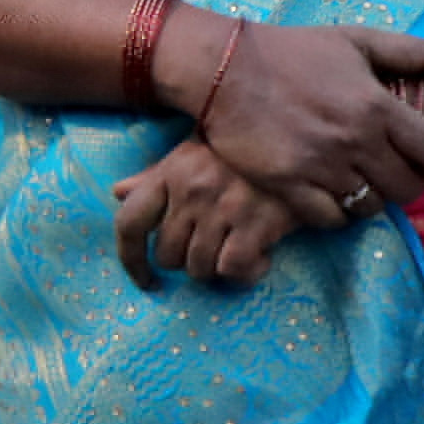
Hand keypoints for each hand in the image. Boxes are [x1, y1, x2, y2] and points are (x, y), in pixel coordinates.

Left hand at [112, 139, 305, 289]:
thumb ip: (155, 177)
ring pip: (199, 268)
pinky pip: (233, 270)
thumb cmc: (242, 155)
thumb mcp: (193, 154)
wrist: (305, 144)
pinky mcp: (257, 222)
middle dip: (187, 262)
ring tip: (234, 250)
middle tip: (212, 250)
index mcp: (171, 172)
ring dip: (216, 270)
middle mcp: (192, 189)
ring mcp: (224, 206)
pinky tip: (259, 258)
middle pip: (168, 255)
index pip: (129, 222)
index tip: (144, 279)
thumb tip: (118, 193)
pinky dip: (245, 273)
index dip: (130, 258)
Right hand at [182, 14, 423, 222]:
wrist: (223, 68)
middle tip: (385, 172)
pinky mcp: (286, 184)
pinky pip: (329, 218)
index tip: (417, 156)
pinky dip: (334, 212)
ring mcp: (320, 165)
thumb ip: (423, 54)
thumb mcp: (360, 41)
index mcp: (378, 105)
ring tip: (355, 182)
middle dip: (403, 184)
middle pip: (407, 189)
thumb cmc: (295, 51)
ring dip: (368, 199)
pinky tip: (326, 193)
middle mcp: (355, 139)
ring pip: (370, 207)